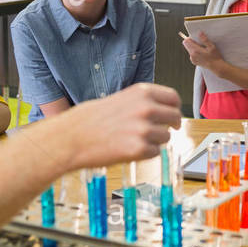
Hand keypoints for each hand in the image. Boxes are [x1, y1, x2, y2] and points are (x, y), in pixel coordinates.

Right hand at [64, 83, 182, 170]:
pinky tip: (129, 149)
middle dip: (172, 126)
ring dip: (155, 141)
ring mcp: (144, 129)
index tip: (173, 114)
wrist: (71, 137)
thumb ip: (142, 103)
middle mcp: (146, 108)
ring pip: (166, 137)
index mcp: (142, 92)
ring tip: (134, 140)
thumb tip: (162, 111)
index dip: (175, 108)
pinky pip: (155, 153)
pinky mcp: (139, 149)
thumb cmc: (90, 119)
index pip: (173, 98)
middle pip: (175, 117)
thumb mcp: (120, 99)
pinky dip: (146, 154)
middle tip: (163, 131)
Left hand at [182, 32, 222, 70]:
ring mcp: (192, 59)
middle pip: (187, 45)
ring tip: (203, 49)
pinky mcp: (194, 62)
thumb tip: (200, 33)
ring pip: (189, 49)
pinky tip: (202, 54)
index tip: (196, 38)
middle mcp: (192, 55)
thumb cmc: (215, 57)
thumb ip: (205, 40)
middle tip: (201, 43)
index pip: (186, 41)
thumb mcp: (211, 47)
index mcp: (195, 50)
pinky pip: (192, 54)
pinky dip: (195, 52)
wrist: (216, 67)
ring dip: (194, 47)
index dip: (190, 38)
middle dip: (192, 42)